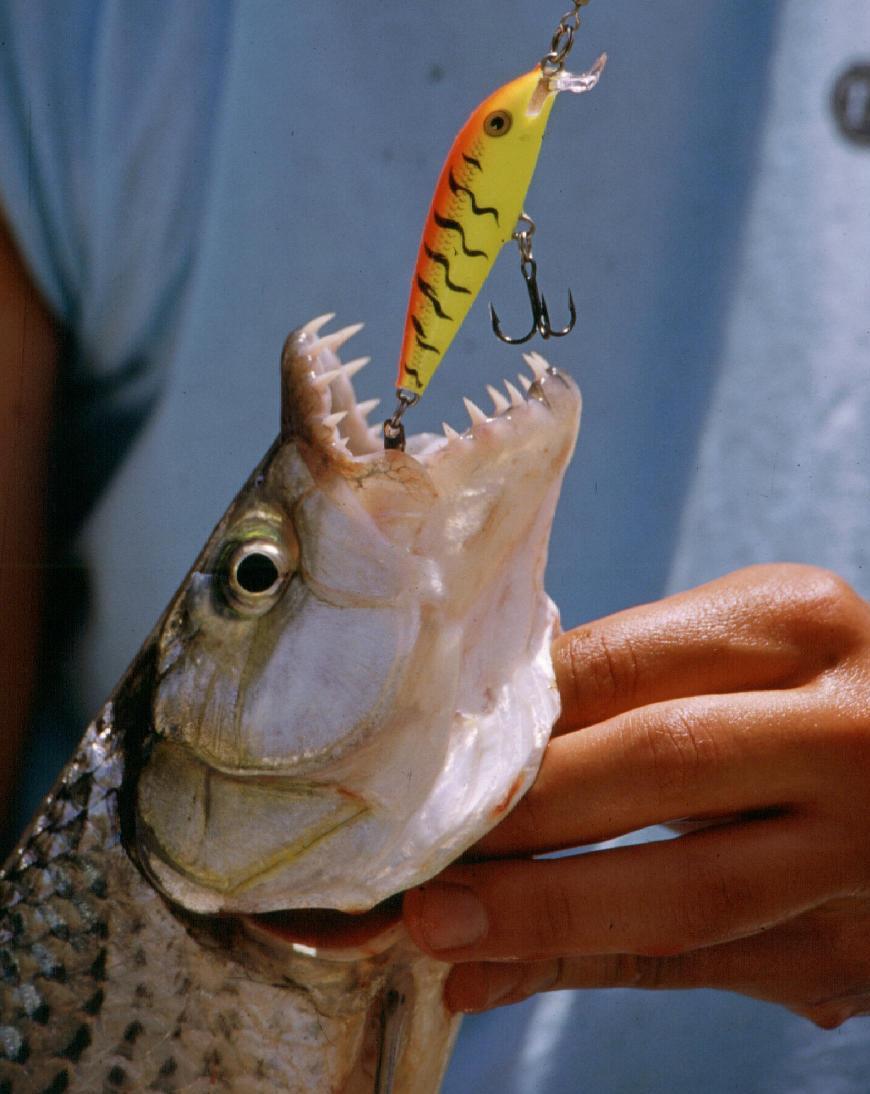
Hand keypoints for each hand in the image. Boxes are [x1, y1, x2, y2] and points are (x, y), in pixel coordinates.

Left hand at [403, 564, 869, 1028]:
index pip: (622, 663)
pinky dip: (578, 967)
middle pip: (657, 765)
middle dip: (518, 811)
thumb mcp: (746, 650)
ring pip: (680, 893)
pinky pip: (691, 967)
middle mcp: (845, 732)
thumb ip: (633, 682)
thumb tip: (476, 726)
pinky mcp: (846, 950)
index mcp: (800, 624)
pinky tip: (486, 976)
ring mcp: (860, 852)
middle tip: (409, 841)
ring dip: (537, 910)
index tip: (416, 747)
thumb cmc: (804, 692)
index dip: (510, 714)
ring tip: (431, 921)